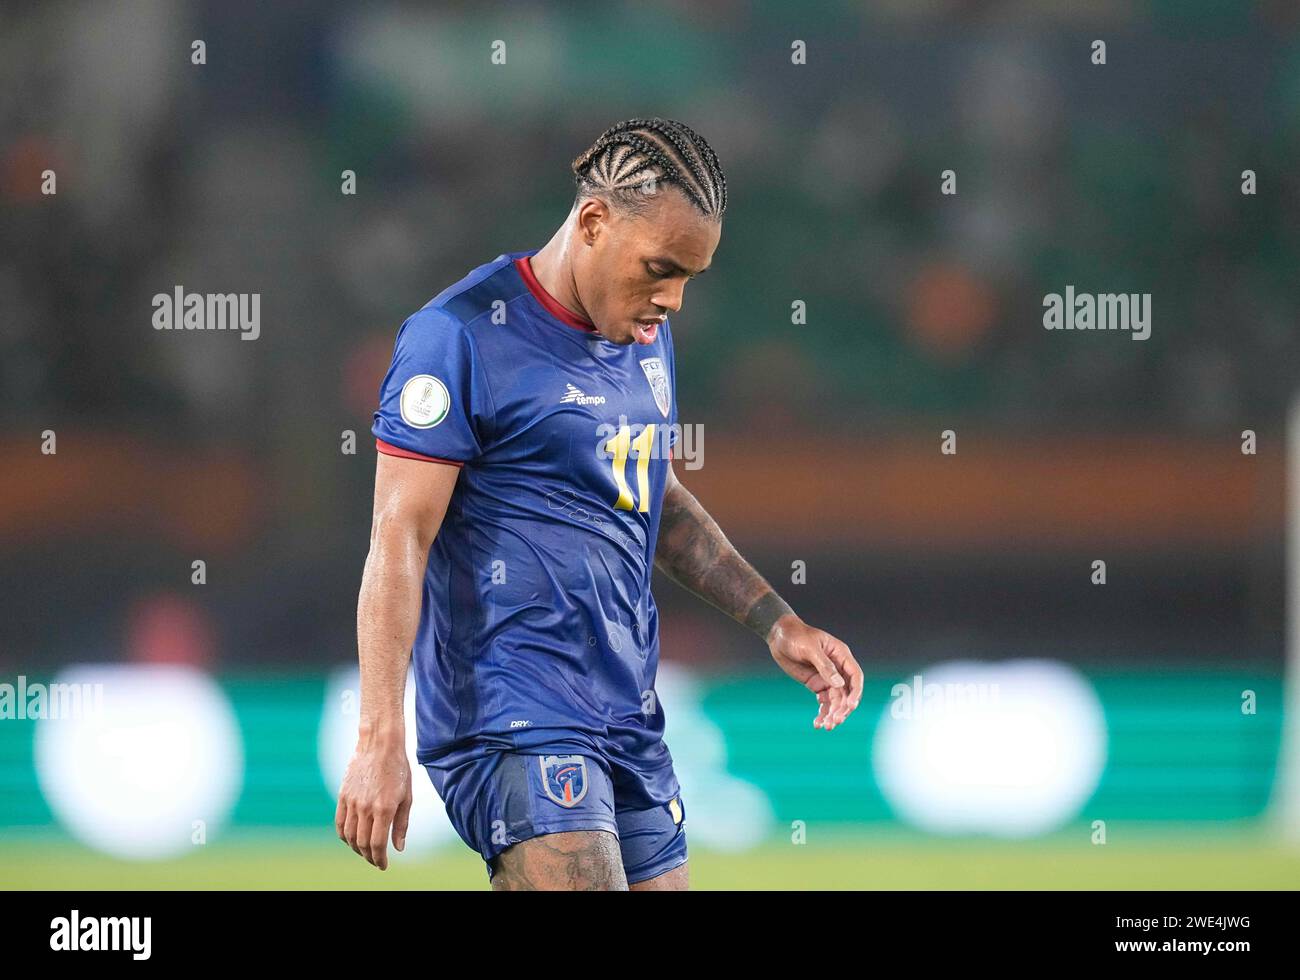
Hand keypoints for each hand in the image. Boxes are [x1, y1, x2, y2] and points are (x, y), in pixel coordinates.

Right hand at [335, 735, 412, 869]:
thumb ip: (402, 824)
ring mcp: (352, 802)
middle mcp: (366, 808)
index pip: (378, 844)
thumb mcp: (407, 797)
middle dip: (369, 857)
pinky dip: (344, 836)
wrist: (379, 744)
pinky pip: (340, 823)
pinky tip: (352, 840)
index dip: (380, 859)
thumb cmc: (398, 769)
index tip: (384, 865)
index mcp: (384, 809)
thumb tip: (399, 848)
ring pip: (349, 836)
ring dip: (357, 849)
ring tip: (365, 852)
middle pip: (362, 844)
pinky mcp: (343, 796)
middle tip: (376, 861)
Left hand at [767, 614, 863, 730]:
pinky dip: (822, 714)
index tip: (850, 706)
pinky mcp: (816, 685)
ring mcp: (827, 678)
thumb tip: (839, 685)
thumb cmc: (796, 636)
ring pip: (836, 701)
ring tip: (826, 727)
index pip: (855, 676)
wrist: (779, 637)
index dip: (855, 692)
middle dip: (843, 708)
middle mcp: (837, 668)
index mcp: (841, 655)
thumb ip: (824, 666)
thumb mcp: (809, 648)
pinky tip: (817, 724)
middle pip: (847, 693)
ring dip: (833, 714)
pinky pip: (824, 702)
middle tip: (835, 721)